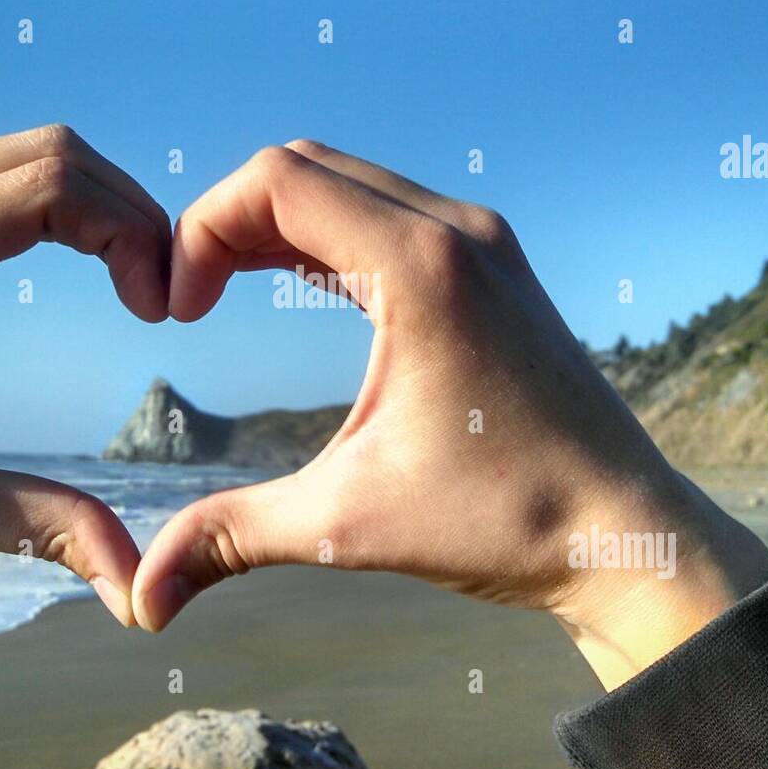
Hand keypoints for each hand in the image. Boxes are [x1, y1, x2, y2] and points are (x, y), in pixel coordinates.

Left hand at [0, 124, 168, 626]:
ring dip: (96, 201)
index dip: (127, 232)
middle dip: (127, 209)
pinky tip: (81, 258)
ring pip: (25, 152)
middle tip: (160, 289)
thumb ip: (40, 528)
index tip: (154, 309)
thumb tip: (135, 589)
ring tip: (133, 275)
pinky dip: (57, 201)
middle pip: (49, 151)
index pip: (48, 186)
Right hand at [133, 141, 767, 686]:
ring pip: (348, 184)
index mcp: (421, 267)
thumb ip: (234, 536)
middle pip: (306, 167)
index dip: (201, 229)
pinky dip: (325, 236)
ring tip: (223, 288)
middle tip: (190, 296)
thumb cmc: (506, 520)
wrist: (625, 533)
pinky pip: (386, 217)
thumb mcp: (349, 524)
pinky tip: (293, 286)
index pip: (276, 180)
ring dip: (276, 223)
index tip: (180, 311)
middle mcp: (456, 232)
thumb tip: (142, 601)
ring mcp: (482, 243)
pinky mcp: (492, 268)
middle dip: (229, 220)